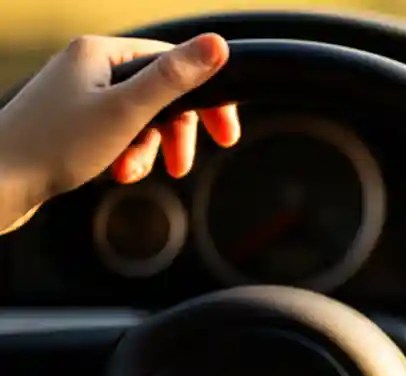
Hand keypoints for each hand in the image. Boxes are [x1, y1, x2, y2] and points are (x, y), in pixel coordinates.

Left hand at [0, 33, 239, 230]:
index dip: (204, 100)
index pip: (173, 63)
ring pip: (138, 119)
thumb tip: (217, 44)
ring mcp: (77, 94)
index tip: (225, 135)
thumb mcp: (126, 112)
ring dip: (144, 150)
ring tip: (128, 172)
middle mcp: (87, 66)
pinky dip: (123, 155)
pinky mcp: (70, 122)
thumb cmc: (53, 147)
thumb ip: (174, 78)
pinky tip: (112, 173)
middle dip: (172, 134)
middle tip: (180, 167)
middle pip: (157, 94)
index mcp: (100, 52)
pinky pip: (116, 133)